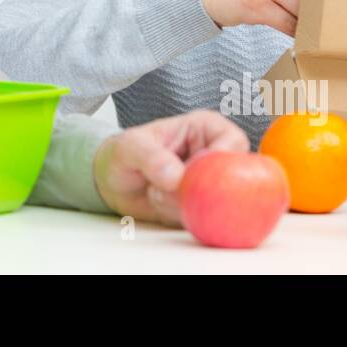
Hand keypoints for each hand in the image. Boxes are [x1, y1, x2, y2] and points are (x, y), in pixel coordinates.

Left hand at [92, 110, 249, 224]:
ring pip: (218, 201)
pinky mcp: (205, 207)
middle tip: (167, 188)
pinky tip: (159, 202)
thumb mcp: (130, 147)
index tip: (188, 174)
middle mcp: (215, 155)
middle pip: (234, 176)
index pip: (234, 141)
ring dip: (184, 203)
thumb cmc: (123, 154)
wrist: (113, 183)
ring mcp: (211, 183)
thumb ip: (151, 156)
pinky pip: (206, 217)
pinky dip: (181, 215)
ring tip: (156, 191)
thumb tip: (177, 177)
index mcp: (206, 128)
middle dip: (198, 187)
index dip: (218, 160)